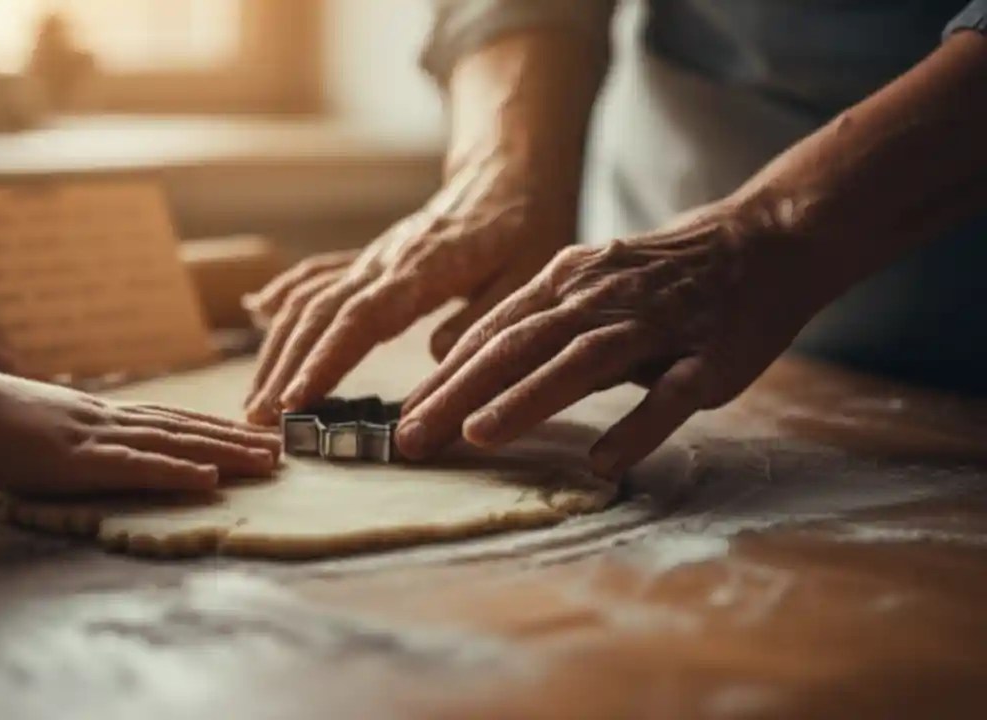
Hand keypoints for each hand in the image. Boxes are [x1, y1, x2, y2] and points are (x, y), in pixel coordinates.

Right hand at [0, 371, 281, 495]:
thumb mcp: (35, 425)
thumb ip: (66, 435)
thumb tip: (83, 445)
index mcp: (97, 415)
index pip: (168, 421)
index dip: (213, 429)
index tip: (251, 436)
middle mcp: (106, 420)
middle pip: (184, 429)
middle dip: (236, 440)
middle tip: (282, 451)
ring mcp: (94, 438)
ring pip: (173, 445)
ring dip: (224, 454)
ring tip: (267, 462)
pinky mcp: (76, 460)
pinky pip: (134, 467)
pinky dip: (175, 473)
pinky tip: (209, 479)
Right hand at [242, 155, 563, 423]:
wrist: (510, 178)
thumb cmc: (525, 230)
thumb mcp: (528, 277)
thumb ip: (483, 317)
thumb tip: (437, 356)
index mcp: (422, 269)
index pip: (359, 319)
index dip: (323, 360)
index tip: (294, 400)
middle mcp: (384, 261)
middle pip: (319, 314)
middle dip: (283, 367)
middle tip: (258, 417)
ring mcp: (372, 259)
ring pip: (309, 299)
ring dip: (276, 346)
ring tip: (256, 396)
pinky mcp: (370, 259)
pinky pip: (318, 275)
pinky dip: (284, 294)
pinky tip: (258, 312)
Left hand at [397, 202, 833, 477]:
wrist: (763, 241)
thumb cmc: (664, 275)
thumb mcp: (590, 287)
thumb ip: (537, 325)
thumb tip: (468, 370)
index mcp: (566, 283)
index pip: (491, 333)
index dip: (443, 377)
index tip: (401, 418)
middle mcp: (600, 299)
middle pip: (517, 347)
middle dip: (457, 394)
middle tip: (411, 439)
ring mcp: (655, 326)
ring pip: (580, 362)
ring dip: (525, 399)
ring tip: (477, 436)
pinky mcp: (709, 357)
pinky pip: (670, 395)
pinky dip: (635, 426)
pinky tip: (603, 462)